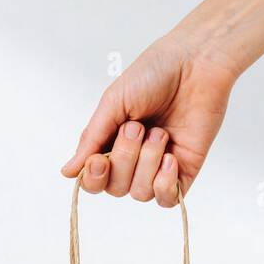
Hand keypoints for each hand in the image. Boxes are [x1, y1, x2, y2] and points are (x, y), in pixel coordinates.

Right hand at [61, 32, 236, 206]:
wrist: (196, 64)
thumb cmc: (153, 75)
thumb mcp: (113, 103)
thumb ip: (91, 139)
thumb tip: (67, 173)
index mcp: (110, 143)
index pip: (93, 180)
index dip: (93, 177)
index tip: (98, 159)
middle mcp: (132, 160)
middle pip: (115, 187)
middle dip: (124, 158)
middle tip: (138, 126)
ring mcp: (157, 168)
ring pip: (139, 193)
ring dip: (147, 162)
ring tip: (160, 132)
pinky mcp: (184, 172)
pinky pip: (167, 199)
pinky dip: (165, 183)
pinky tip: (171, 157)